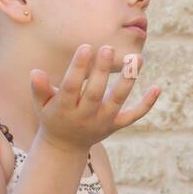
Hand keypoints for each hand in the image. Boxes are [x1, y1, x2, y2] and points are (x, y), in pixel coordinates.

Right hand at [30, 44, 159, 153]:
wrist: (65, 146)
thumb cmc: (52, 115)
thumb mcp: (41, 104)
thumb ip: (39, 89)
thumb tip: (35, 72)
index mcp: (64, 109)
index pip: (72, 87)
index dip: (78, 68)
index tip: (85, 47)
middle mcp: (85, 117)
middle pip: (96, 93)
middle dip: (102, 71)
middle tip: (108, 48)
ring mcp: (103, 122)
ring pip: (118, 101)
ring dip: (128, 80)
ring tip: (138, 58)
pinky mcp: (116, 125)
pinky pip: (134, 116)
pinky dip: (146, 104)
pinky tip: (157, 87)